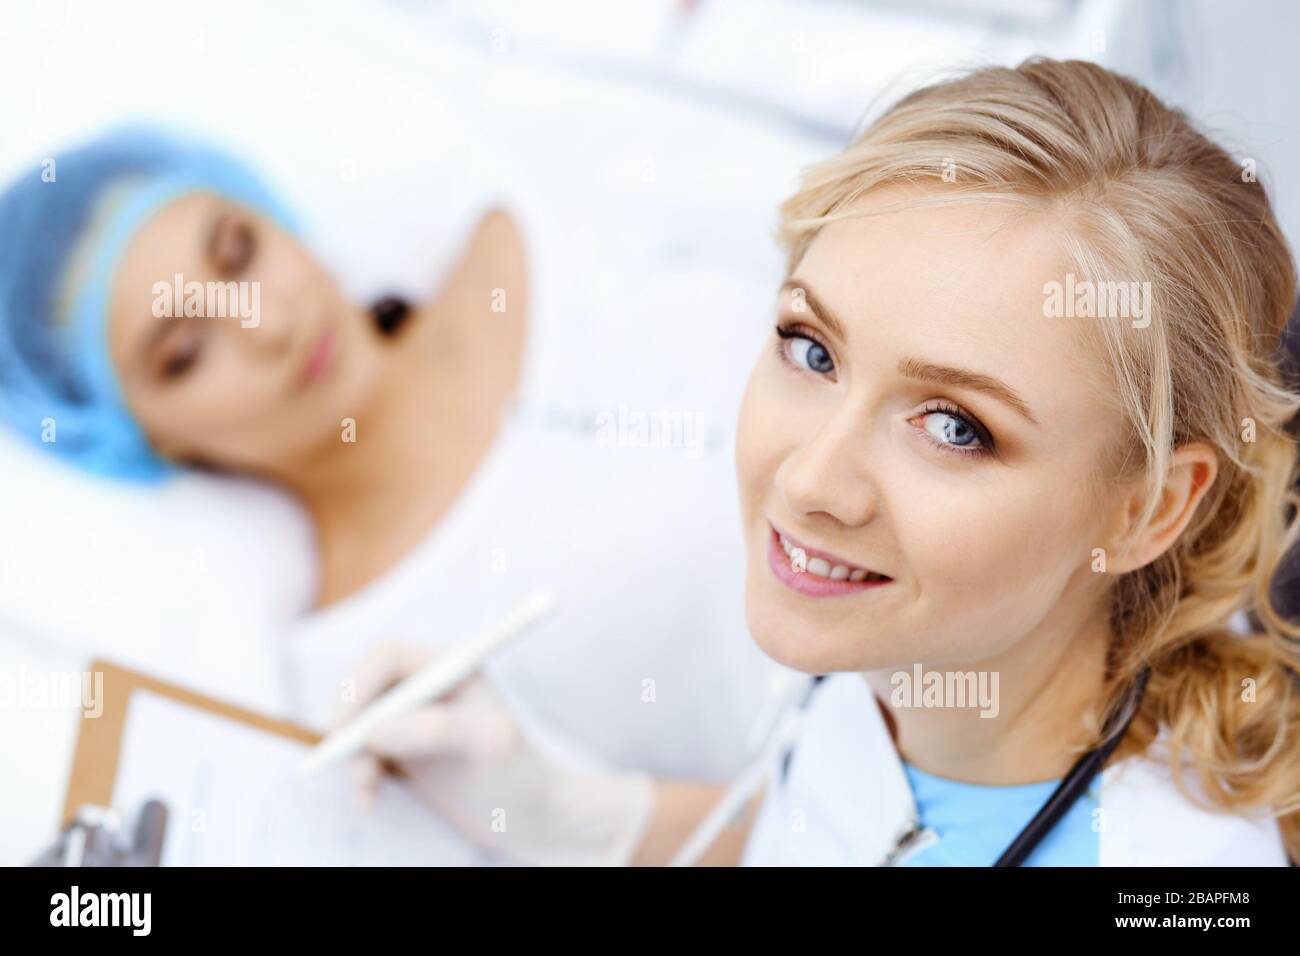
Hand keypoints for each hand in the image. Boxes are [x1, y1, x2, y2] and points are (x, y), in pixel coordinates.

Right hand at [340, 640, 654, 865]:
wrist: (531, 816)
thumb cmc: (521, 773)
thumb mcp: (488, 743)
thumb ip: (435, 729)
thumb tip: (375, 729)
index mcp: (451, 667)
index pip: (386, 656)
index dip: (359, 684)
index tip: (346, 726)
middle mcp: (428, 686)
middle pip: (363, 688)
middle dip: (348, 727)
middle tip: (343, 762)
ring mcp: (413, 718)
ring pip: (357, 725)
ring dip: (351, 759)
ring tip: (366, 795)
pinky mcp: (404, 751)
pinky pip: (362, 754)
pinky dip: (357, 776)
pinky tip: (369, 801)